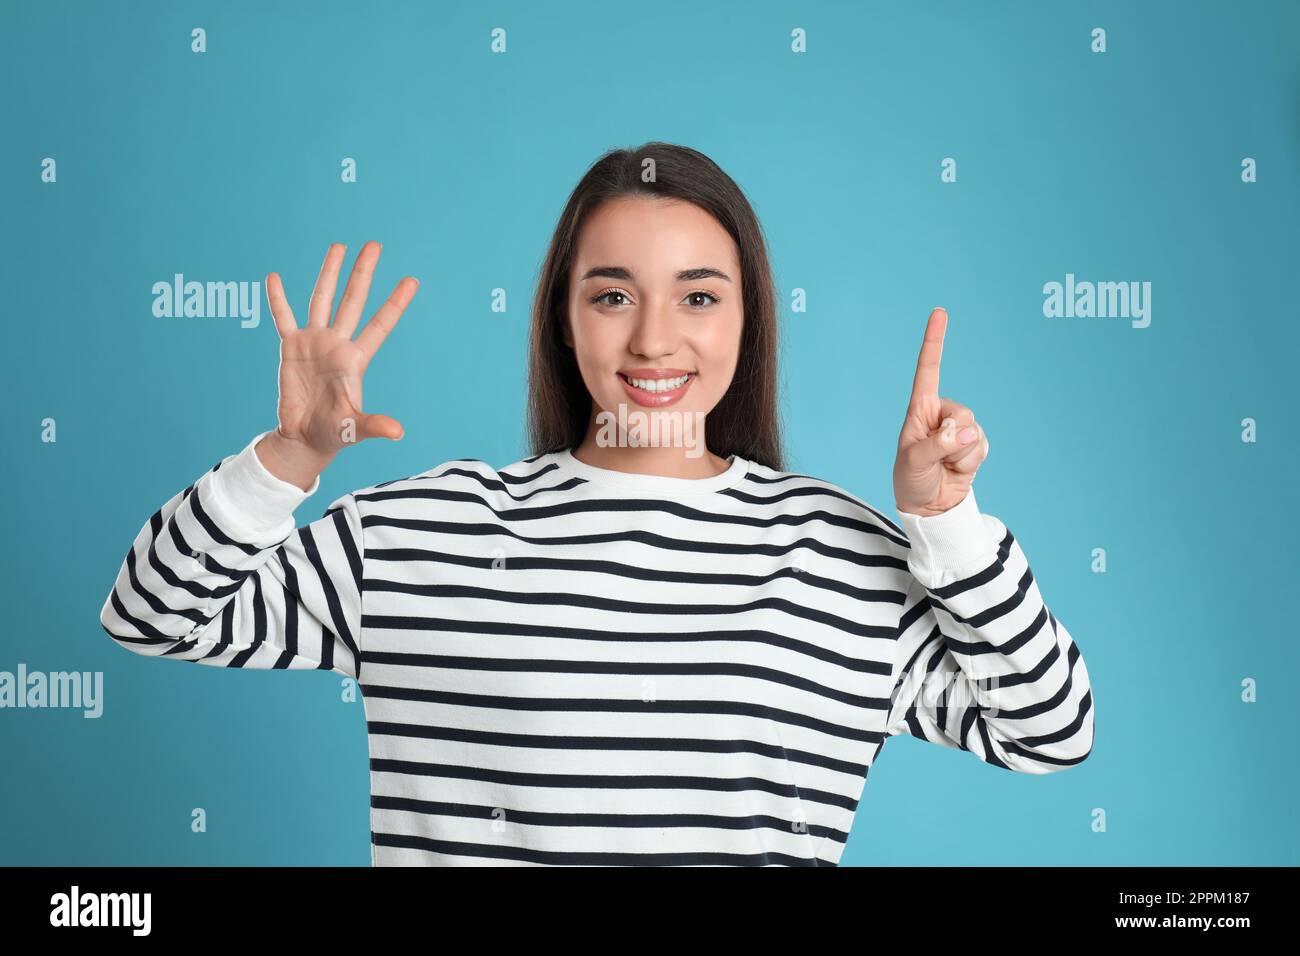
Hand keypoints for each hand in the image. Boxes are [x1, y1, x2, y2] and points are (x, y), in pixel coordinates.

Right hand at [255, 241, 418, 489]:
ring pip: (322, 299)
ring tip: (339, 246)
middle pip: (352, 301)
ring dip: (329, 273)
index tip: (412, 280)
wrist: (305, 437)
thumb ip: (374, 425)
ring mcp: (314, 343)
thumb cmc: (335, 434)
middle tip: (374, 244)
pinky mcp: (291, 348)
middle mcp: (338, 344)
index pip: (380, 325)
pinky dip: (278, 299)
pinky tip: (275, 277)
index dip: (395, 303)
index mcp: (356, 360)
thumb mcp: (355, 428)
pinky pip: (283, 318)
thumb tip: (398, 433)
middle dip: (363, 273)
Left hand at [892, 307, 989, 516]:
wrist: (929, 506)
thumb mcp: (914, 462)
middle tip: (936, 457)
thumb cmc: (911, 480)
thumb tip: (967, 431)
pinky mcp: (974, 445)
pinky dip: (970, 462)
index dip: (934, 341)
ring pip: (975, 432)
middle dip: (953, 439)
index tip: (940, 313)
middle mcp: (941, 414)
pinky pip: (982, 447)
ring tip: (943, 465)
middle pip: (963, 413)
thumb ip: (938, 444)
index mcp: (920, 408)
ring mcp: (959, 429)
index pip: (928, 369)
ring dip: (961, 455)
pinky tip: (957, 469)